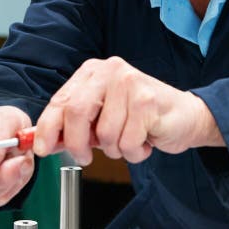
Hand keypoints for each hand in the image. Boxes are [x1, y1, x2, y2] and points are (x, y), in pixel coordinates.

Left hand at [33, 56, 223, 165]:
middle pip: (76, 113)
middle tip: (85, 157)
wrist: (185, 116)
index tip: (43, 148)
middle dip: (77, 144)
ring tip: (129, 139)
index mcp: (93, 72)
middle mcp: (110, 71)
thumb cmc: (141, 117)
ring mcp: (130, 83)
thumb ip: (74, 125)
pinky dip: (134, 152)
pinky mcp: (147, 101)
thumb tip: (44, 141)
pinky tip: (144, 139)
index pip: (60, 100)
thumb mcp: (101, 118)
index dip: (48, 128)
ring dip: (115, 149)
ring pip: (104, 134)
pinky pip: (127, 142)